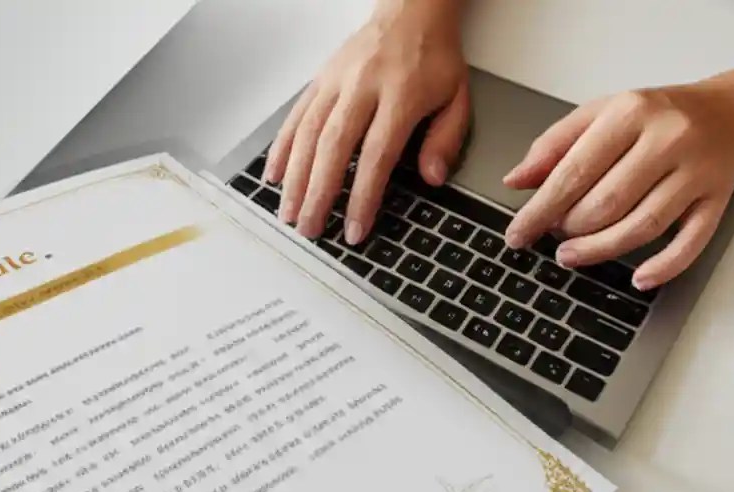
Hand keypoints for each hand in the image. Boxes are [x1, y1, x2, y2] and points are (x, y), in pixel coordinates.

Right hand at [263, 1, 468, 244]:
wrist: (411, 11)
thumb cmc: (435, 58)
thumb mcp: (458, 98)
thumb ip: (446, 139)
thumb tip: (432, 178)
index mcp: (401, 95)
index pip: (377, 154)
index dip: (364, 196)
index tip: (355, 229)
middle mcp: (363, 86)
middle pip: (335, 147)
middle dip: (319, 193)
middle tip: (311, 229)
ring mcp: (336, 81)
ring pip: (309, 133)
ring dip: (296, 177)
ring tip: (289, 212)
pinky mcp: (320, 78)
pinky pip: (296, 115)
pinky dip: (283, 147)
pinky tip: (275, 175)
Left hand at [502, 68, 733, 290]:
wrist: (730, 113)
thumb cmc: (658, 116)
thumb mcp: (603, 113)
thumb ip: (556, 144)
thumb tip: (515, 180)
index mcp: (630, 112)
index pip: (575, 170)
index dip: (541, 208)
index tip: (518, 233)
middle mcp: (667, 139)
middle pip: (608, 202)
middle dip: (571, 228)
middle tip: (553, 237)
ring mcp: (696, 173)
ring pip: (643, 226)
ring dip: (601, 250)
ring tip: (573, 255)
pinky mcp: (717, 200)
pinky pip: (690, 243)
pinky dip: (663, 267)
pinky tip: (639, 280)